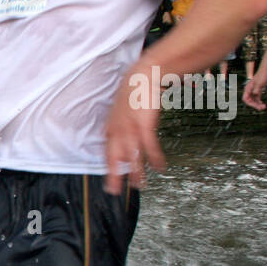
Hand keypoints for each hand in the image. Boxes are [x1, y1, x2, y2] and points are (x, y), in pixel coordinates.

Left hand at [104, 69, 165, 193]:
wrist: (144, 74)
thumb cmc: (135, 90)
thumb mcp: (122, 109)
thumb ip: (120, 124)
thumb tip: (124, 136)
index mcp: (111, 126)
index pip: (107, 151)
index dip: (108, 167)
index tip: (108, 180)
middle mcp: (118, 129)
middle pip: (114, 158)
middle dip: (114, 176)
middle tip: (115, 191)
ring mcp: (130, 127)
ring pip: (131, 155)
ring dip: (137, 172)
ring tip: (140, 185)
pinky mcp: (144, 124)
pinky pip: (149, 146)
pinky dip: (155, 158)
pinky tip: (160, 167)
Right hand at [243, 63, 266, 110]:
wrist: (266, 69)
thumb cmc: (262, 75)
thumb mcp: (260, 83)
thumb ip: (256, 90)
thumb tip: (255, 95)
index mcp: (248, 88)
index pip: (246, 98)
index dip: (250, 103)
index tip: (256, 106)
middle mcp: (249, 90)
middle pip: (250, 101)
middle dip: (255, 105)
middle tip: (262, 108)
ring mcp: (253, 90)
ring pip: (254, 100)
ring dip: (258, 104)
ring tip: (264, 107)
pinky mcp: (258, 90)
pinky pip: (257, 98)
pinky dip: (260, 101)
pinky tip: (263, 104)